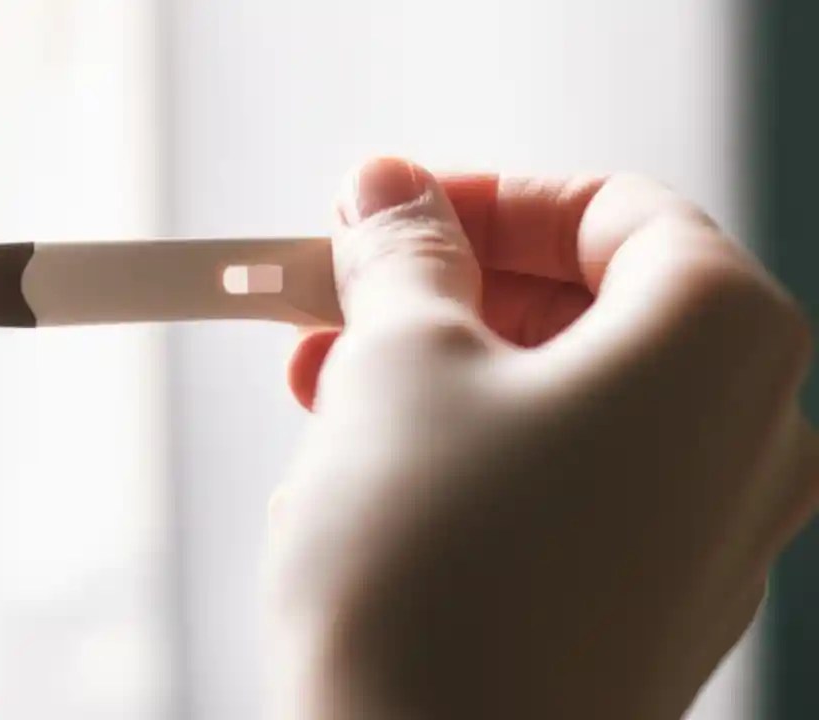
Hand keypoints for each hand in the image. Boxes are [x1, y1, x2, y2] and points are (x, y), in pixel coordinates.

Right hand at [271, 158, 815, 718]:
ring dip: (437, 379)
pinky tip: (363, 482)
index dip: (488, 198)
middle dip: (446, 294)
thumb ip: (404, 256)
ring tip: (324, 394)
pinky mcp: (641, 611)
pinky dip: (464, 461)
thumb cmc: (434, 577)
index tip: (392, 209)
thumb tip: (390, 193)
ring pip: (562, 404)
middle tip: (344, 298)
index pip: (614, 211)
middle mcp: (743, 442)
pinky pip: (558, 491)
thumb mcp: (397, 365)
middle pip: (590, 309)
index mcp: (721, 345)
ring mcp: (702, 540)